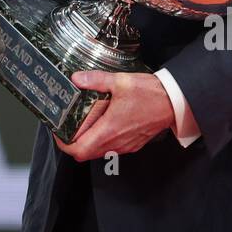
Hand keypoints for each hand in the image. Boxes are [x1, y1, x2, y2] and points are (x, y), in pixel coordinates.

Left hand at [53, 72, 175, 161]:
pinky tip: (103, 124)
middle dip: (73, 143)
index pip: (79, 150)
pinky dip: (102, 141)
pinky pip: (111, 149)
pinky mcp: (133, 144)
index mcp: (109, 130)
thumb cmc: (149, 93)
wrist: (173, 103)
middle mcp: (116, 143)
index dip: (64, 145)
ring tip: (83, 124)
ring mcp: (125, 146)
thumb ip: (96, 80)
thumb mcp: (120, 81)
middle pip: (86, 153)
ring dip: (88, 142)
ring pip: (99, 152)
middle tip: (67, 127)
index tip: (58, 133)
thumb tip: (76, 78)